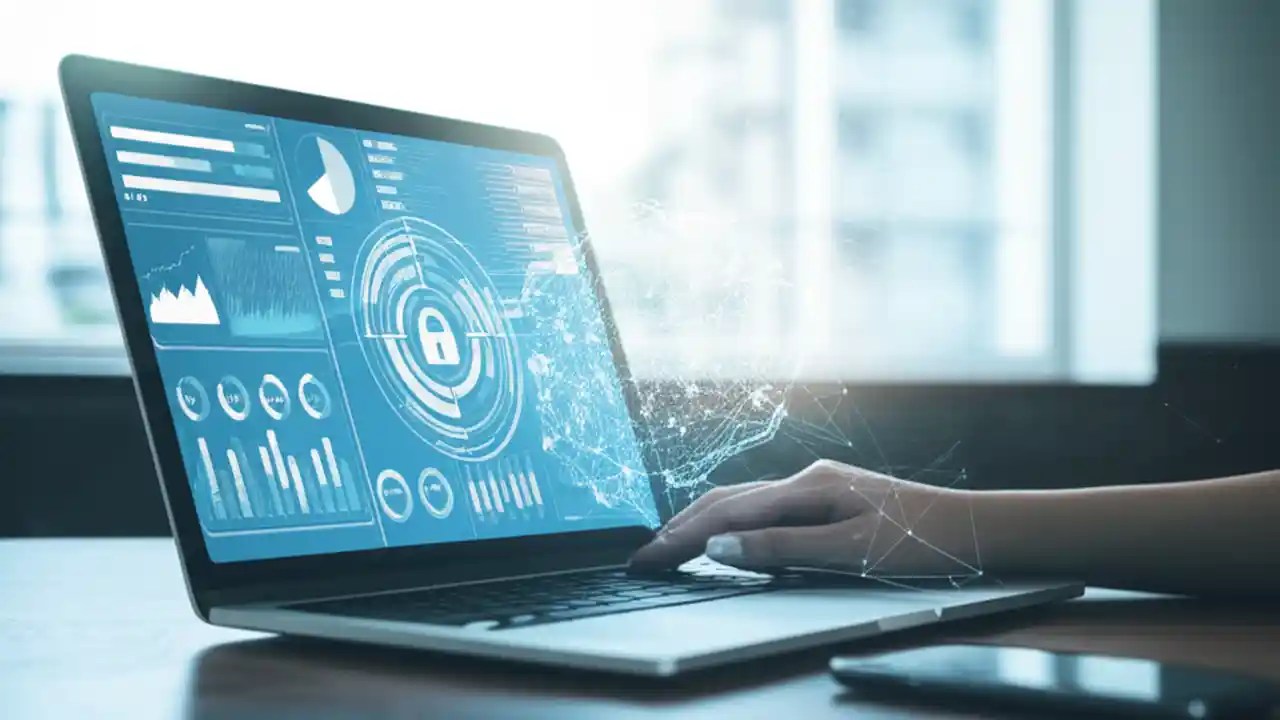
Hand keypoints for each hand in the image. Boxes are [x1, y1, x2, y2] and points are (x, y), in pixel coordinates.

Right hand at [629, 460, 982, 576]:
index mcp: (809, 486)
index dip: (683, 537)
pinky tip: (724, 535)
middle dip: (681, 527)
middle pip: (728, 499)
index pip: (728, 512)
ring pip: (744, 500)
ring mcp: (817, 486)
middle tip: (644, 555)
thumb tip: (720, 546)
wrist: (977, 527)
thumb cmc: (922, 539)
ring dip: (703, 521)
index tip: (646, 557)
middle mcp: (807, 479)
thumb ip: (782, 548)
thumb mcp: (850, 551)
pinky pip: (764, 507)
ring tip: (670, 545)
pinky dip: (731, 521)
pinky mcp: (828, 498)